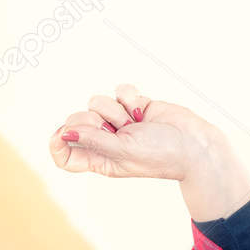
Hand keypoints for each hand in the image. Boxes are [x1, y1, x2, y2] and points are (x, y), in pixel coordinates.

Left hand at [48, 83, 249, 218]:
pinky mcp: (132, 104)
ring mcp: (117, 120)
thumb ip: (93, 141)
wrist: (193, 143)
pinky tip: (141, 109)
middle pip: (76, 121)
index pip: (64, 154)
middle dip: (91, 120)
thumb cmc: (160, 155)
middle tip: (112, 128)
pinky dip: (130, 96)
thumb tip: (64, 133)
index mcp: (97, 159)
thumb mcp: (122, 151)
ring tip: (134, 123)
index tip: (59, 132)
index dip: (57, 142)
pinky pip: (118, 90)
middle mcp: (104, 140)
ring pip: (96, 102)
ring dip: (116, 110)